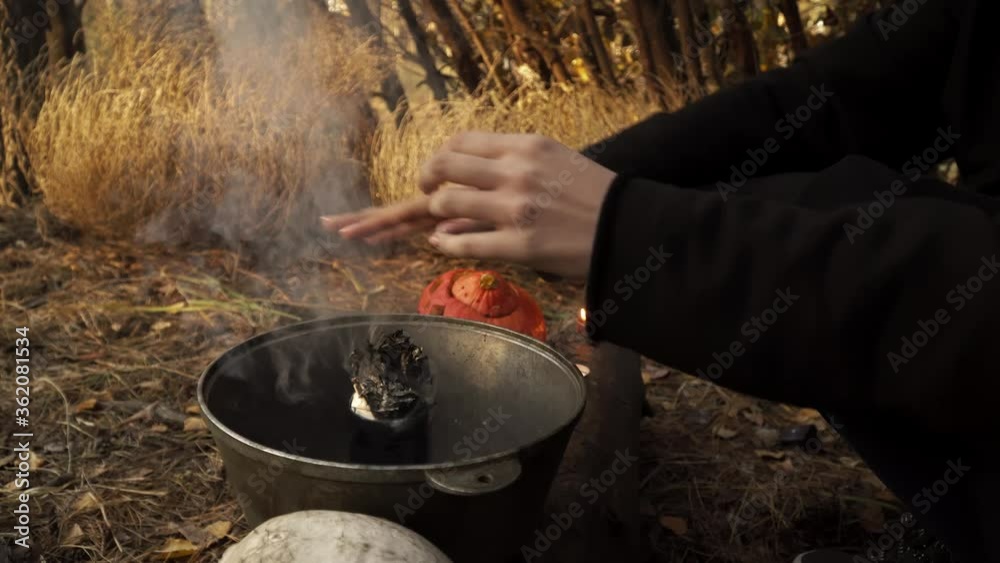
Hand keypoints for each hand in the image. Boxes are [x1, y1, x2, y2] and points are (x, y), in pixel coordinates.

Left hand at [321, 132, 616, 278]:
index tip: (438, 170)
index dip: (440, 155)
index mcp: (528, 146)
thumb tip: (472, 177)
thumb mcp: (557, 162)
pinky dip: (445, 245)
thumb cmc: (595, 195)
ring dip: (435, 213)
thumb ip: (512, 165)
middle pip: (445, 165)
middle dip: (426, 179)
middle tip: (426, 192)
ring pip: (446, 203)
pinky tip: (442, 245)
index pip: (463, 140)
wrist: (630, 229)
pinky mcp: (519, 245)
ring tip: (437, 222)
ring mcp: (516, 210)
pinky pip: (464, 244)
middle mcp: (517, 172)